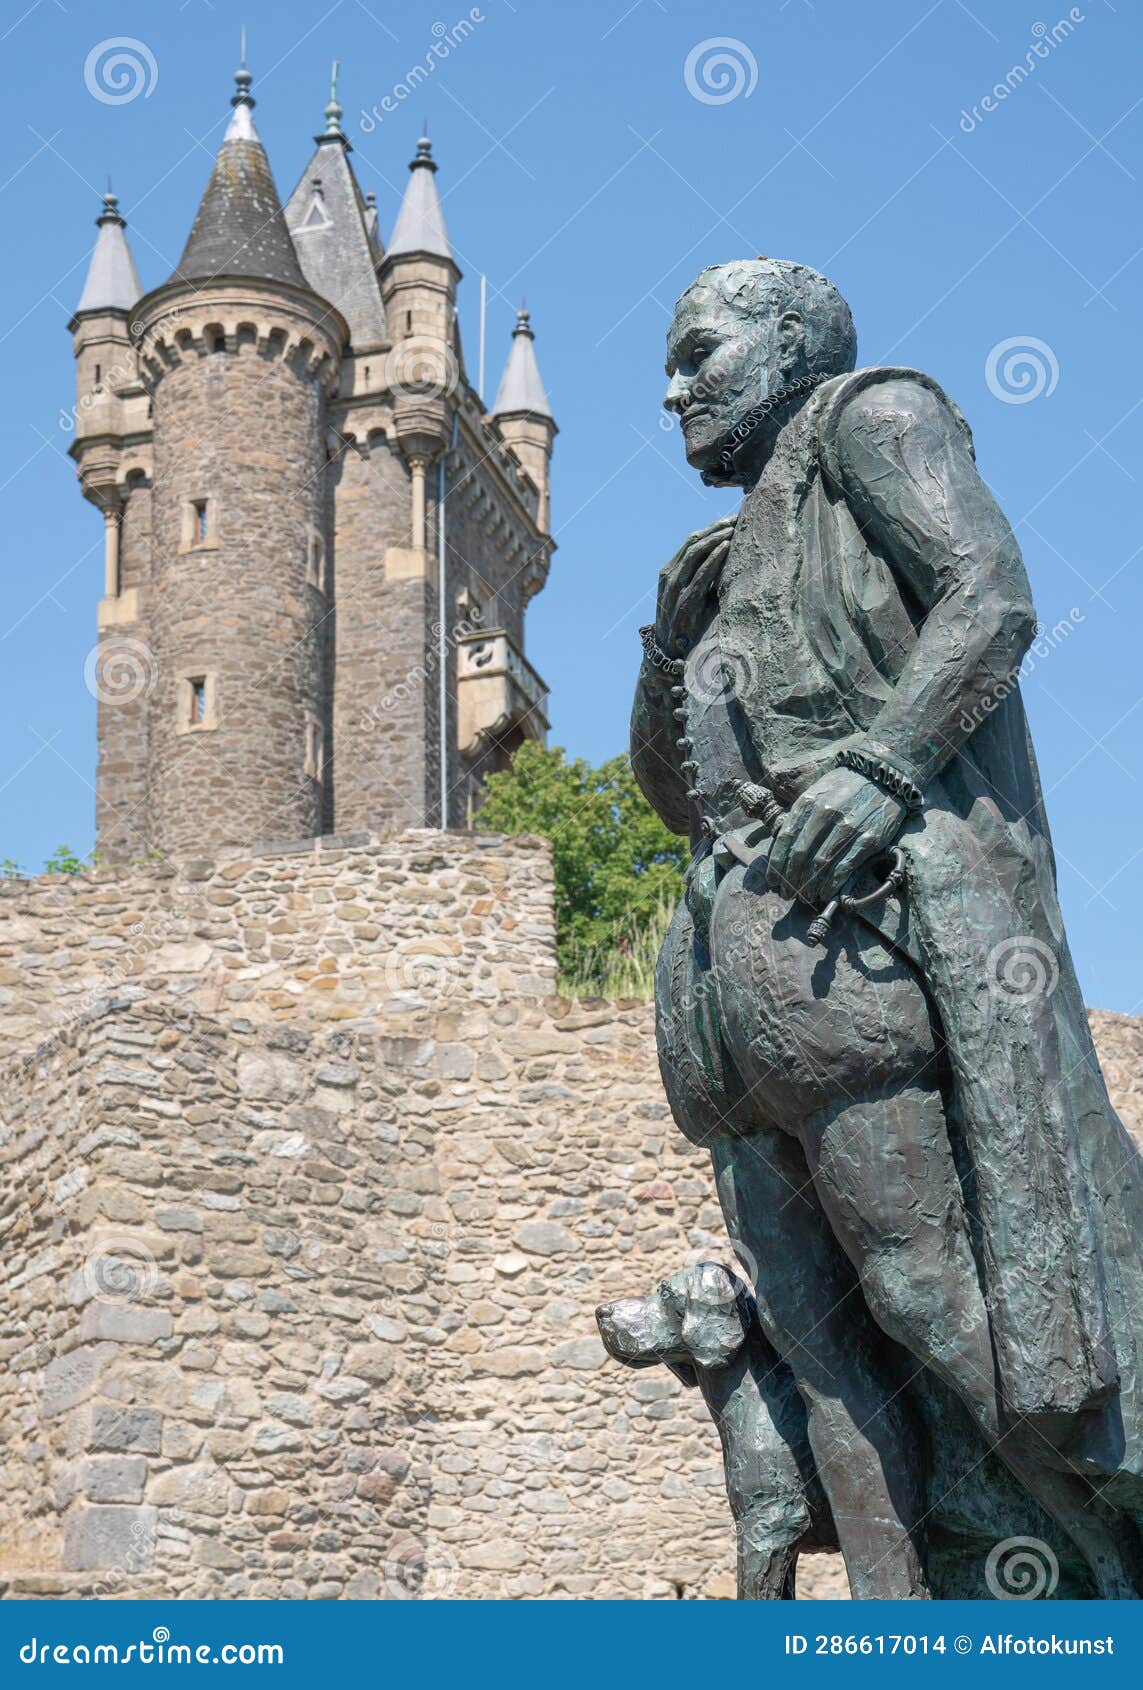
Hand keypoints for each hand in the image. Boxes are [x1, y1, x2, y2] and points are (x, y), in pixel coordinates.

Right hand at [655, 514, 736, 654]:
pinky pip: (699, 574)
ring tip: (735, 528)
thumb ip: (706, 577)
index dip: (713, 527)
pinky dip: (714, 559)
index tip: (733, 518)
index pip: (692, 541)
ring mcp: (674, 587)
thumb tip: (731, 560)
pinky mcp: (684, 601)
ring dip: (717, 537)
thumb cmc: (686, 622)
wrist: (669, 651)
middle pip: (694, 541)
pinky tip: (727, 547)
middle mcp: (669, 575)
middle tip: (739, 517)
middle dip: (717, 527)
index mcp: (671, 570)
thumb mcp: (694, 594)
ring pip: (695, 552)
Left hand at [766, 767, 906, 906]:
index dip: (777, 864)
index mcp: (808, 803)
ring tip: (805, 896)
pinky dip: (832, 884)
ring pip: (821, 865)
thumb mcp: (816, 793)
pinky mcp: (868, 839)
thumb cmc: (844, 786)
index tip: (773, 880)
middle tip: (788, 893)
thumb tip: (784, 849)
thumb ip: (800, 817)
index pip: (785, 840)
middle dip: (791, 879)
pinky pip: (844, 867)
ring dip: (810, 886)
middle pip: (801, 856)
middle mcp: (825, 815)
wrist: (882, 774)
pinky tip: (825, 892)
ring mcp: (848, 827)